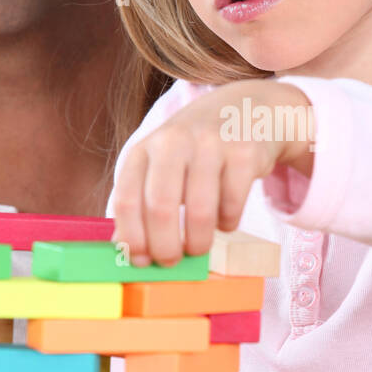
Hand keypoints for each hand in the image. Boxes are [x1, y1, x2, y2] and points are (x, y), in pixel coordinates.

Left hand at [111, 78, 313, 265]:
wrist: (246, 109)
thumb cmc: (194, 148)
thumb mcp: (160, 165)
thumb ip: (141, 201)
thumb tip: (126, 251)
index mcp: (144, 148)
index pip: (127, 199)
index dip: (131, 237)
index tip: (140, 261)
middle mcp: (173, 141)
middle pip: (160, 207)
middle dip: (165, 246)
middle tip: (171, 262)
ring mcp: (210, 144)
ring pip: (199, 211)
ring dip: (198, 241)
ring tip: (198, 248)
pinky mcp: (244, 152)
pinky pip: (232, 204)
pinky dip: (228, 223)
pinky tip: (225, 220)